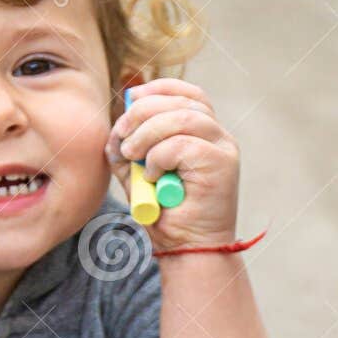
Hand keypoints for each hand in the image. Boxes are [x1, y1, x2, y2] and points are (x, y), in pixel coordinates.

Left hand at [106, 78, 238, 251]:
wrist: (187, 249)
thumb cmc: (166, 215)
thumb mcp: (137, 176)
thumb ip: (127, 152)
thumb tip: (115, 130)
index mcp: (202, 133)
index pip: (188, 93)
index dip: (159, 88)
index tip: (132, 99)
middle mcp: (217, 136)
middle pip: (181, 101)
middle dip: (142, 113)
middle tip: (122, 137)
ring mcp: (223, 148)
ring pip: (182, 118)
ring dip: (147, 134)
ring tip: (133, 157)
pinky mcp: (222, 164)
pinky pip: (182, 145)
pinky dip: (159, 157)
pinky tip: (153, 176)